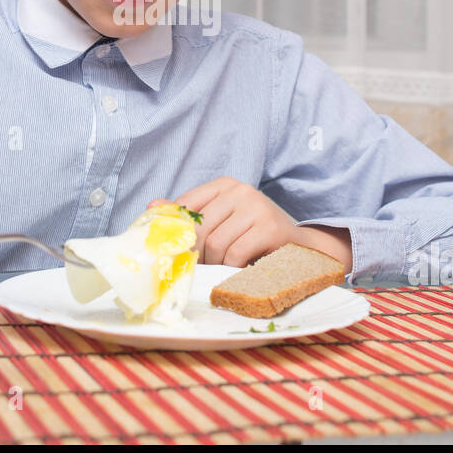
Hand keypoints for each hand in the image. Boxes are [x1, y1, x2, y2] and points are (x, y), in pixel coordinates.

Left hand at [147, 177, 351, 270]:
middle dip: (197, 253)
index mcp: (224, 184)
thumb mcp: (222, 220)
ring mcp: (256, 206)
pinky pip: (234, 254)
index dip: (178, 232)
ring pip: (216, 244)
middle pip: (200, 229)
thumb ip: (189, 215)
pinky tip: (238, 268)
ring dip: (216, 263)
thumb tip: (152, 207)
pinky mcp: (269, 227)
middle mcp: (240, 190)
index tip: (176, 249)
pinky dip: (231, 268)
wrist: (300, 248)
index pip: (186, 206)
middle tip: (202, 266)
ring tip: (223, 266)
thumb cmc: (254, 235)